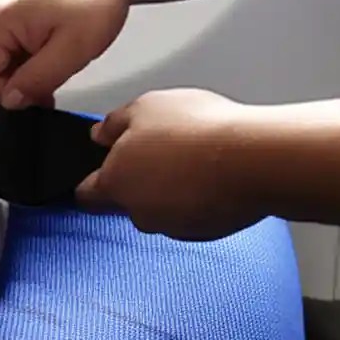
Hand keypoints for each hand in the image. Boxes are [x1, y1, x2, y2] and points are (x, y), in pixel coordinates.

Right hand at [0, 0, 131, 108]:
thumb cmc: (95, 3)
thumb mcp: (71, 50)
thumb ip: (36, 79)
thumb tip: (9, 101)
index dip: (8, 94)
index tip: (40, 96)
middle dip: (15, 83)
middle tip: (51, 82)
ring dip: (21, 72)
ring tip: (53, 63)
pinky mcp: (8, 11)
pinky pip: (4, 47)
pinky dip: (23, 59)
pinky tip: (47, 54)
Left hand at [76, 88, 266, 240]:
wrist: (254, 160)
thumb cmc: (198, 131)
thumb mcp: (144, 107)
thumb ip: (113, 124)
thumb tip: (100, 135)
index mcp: (116, 184)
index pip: (86, 195)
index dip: (91, 182)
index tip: (100, 171)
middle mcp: (139, 214)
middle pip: (126, 202)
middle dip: (138, 182)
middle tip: (160, 152)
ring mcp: (174, 227)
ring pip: (161, 210)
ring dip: (170, 191)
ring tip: (193, 159)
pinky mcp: (206, 233)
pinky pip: (192, 216)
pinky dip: (197, 201)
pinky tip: (213, 176)